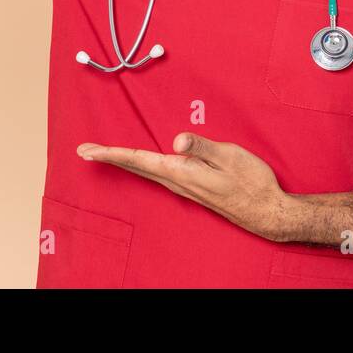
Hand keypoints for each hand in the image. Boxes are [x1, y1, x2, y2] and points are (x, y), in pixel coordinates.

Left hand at [77, 133, 295, 241]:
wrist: (267, 212)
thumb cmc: (253, 183)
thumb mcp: (231, 158)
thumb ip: (203, 147)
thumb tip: (176, 140)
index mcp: (183, 172)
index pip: (140, 160)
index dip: (112, 153)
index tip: (88, 151)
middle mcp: (178, 182)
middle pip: (136, 166)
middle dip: (110, 157)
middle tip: (84, 151)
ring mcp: (184, 187)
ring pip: (146, 170)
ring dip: (123, 161)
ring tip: (105, 153)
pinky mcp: (192, 187)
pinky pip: (158, 173)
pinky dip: (141, 165)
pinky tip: (141, 163)